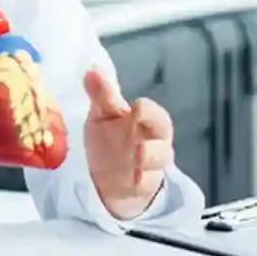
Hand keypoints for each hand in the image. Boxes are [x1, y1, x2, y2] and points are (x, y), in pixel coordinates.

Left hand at [82, 68, 173, 219]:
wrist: (106, 179)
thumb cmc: (109, 140)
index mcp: (146, 119)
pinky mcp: (145, 187)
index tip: (133, 107)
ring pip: (159, 160)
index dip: (144, 110)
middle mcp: (155, 140)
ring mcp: (152, 165)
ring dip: (149, 157)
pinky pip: (147, 184)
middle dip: (154, 135)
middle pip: (164, 135)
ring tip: (137, 156)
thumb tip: (92, 68)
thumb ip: (101, 94)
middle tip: (140, 138)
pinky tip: (133, 180)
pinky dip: (141, 182)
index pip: (153, 111)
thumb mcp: (102, 115)